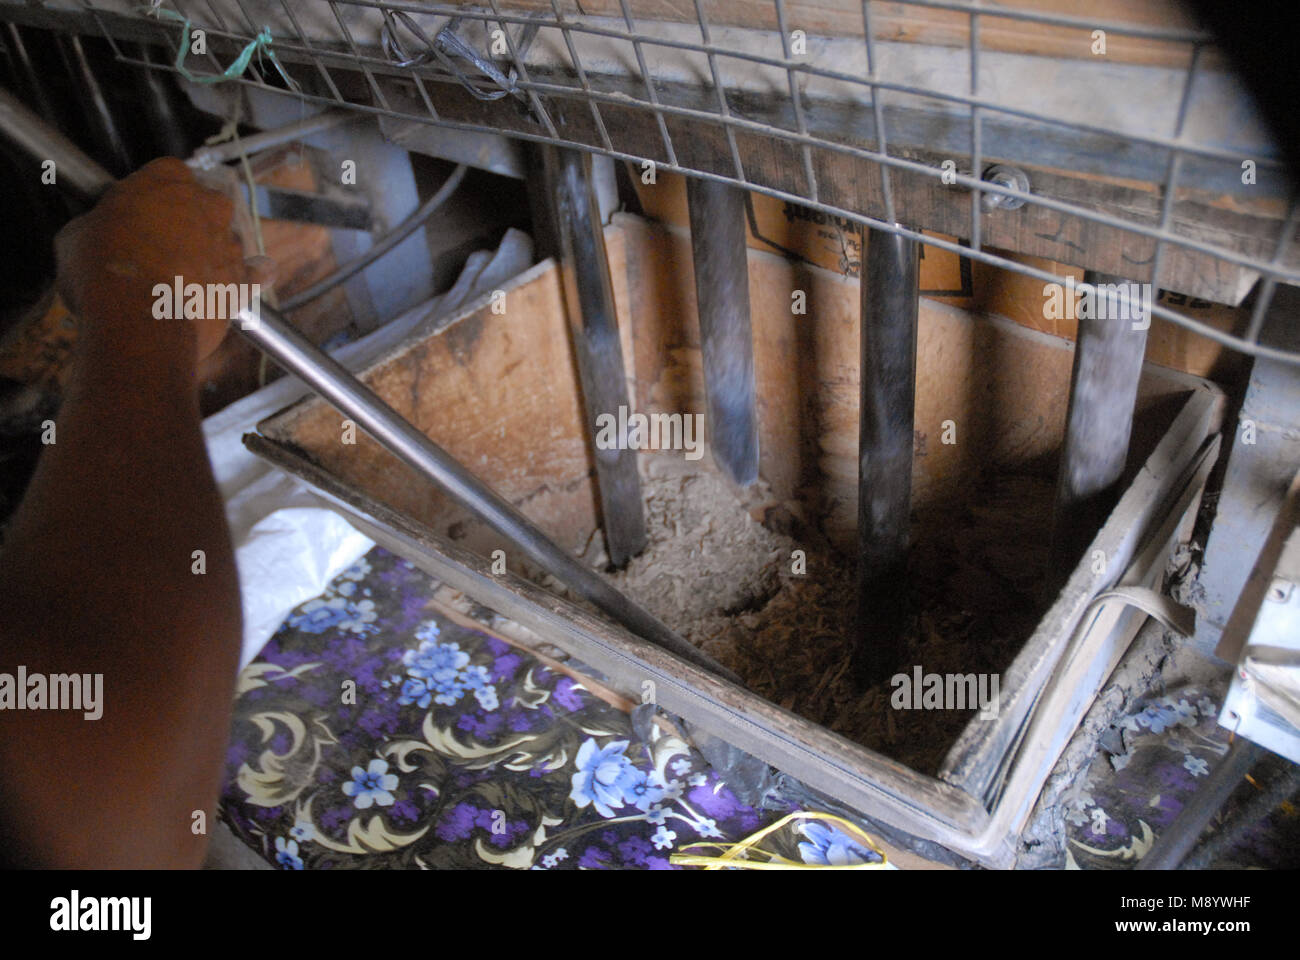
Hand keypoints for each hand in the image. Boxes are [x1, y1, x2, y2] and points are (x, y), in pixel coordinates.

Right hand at [54, 157, 272, 367]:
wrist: (139, 319)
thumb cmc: (103, 270)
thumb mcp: (79, 232)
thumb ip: (103, 222)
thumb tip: (103, 232)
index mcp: (167, 179)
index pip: (167, 172)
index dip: (152, 195)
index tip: (139, 213)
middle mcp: (207, 204)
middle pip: (201, 205)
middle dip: (185, 222)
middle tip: (157, 246)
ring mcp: (229, 242)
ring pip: (222, 240)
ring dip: (207, 253)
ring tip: (179, 278)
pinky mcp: (242, 280)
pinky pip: (253, 274)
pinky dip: (247, 278)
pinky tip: (238, 282)